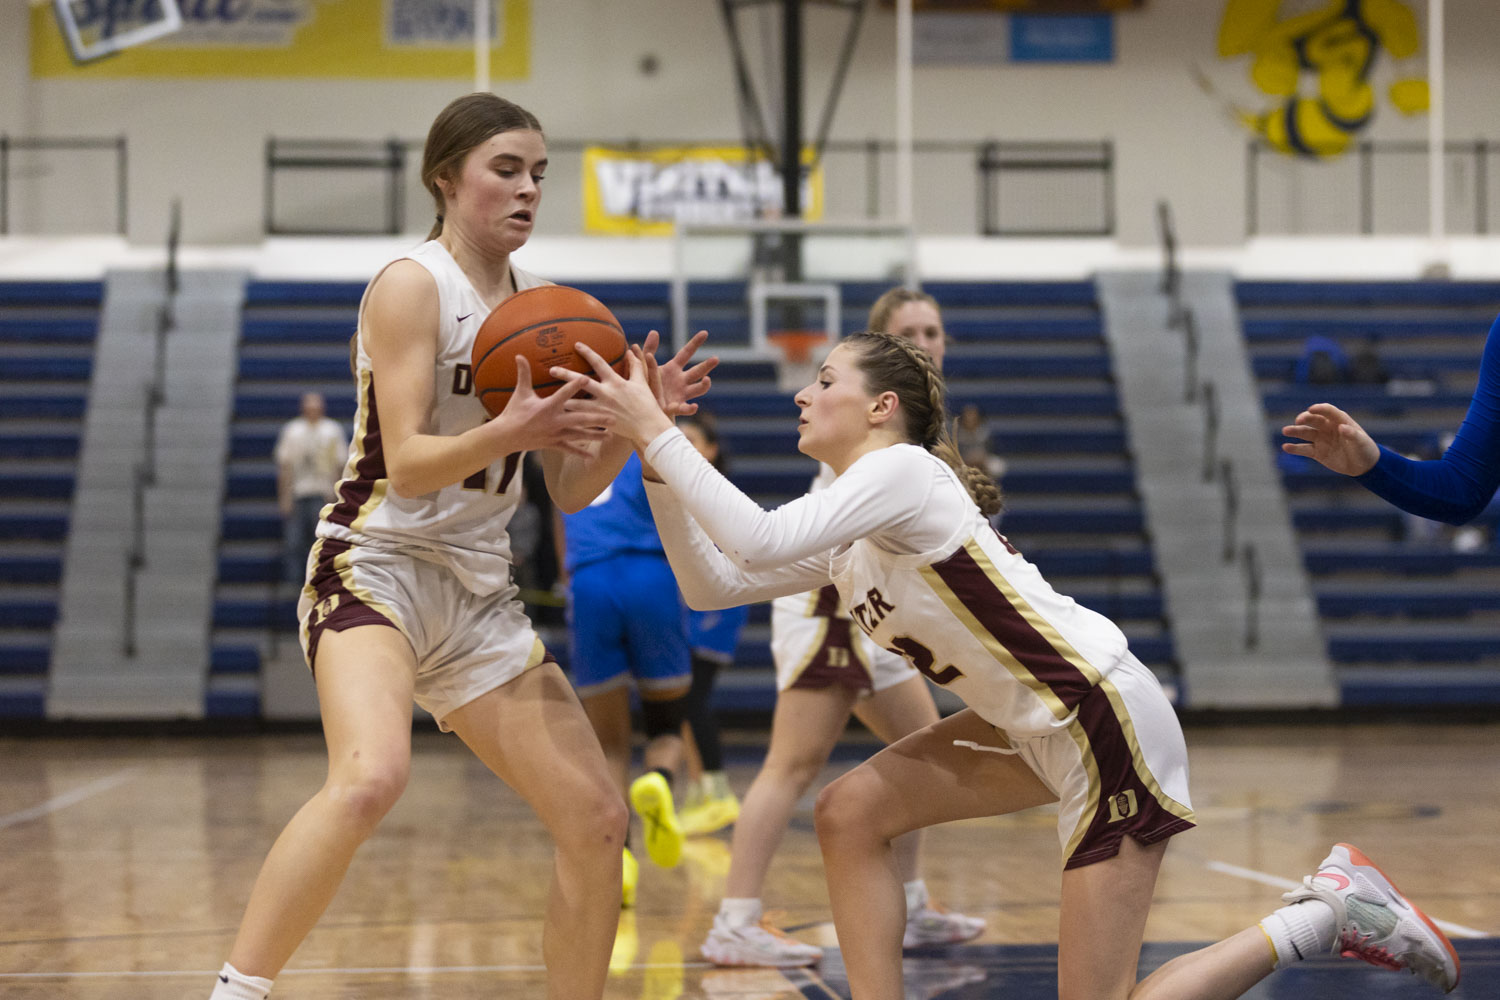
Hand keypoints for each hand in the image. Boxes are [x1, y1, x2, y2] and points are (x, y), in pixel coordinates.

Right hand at [493, 355, 613, 457]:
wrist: (506, 436)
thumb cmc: (514, 412)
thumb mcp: (520, 393)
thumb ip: (523, 374)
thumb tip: (519, 355)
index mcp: (547, 406)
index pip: (564, 394)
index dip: (575, 385)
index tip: (588, 378)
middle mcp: (554, 421)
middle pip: (580, 419)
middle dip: (597, 419)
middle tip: (614, 417)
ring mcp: (555, 434)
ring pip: (579, 435)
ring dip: (595, 436)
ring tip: (611, 435)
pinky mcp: (553, 444)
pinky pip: (569, 449)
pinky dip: (580, 453)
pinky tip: (592, 457)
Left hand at [554, 344, 673, 448]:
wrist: (649, 427)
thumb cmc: (647, 404)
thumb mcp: (642, 382)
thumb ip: (636, 364)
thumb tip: (632, 349)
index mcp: (616, 382)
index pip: (599, 362)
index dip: (587, 352)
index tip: (576, 345)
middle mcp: (606, 393)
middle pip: (582, 381)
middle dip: (566, 374)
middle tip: (551, 369)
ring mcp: (602, 409)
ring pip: (578, 403)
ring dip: (563, 399)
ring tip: (548, 397)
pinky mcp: (601, 422)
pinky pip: (583, 420)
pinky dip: (572, 418)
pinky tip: (561, 417)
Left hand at [639, 329, 716, 416]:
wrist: (644, 408)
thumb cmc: (646, 385)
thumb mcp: (645, 367)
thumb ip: (648, 350)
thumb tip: (654, 331)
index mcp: (674, 368)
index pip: (686, 353)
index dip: (695, 343)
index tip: (705, 333)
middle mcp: (681, 380)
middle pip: (697, 371)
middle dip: (707, 365)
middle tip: (716, 359)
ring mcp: (681, 394)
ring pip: (698, 389)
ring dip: (704, 385)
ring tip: (707, 380)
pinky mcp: (676, 408)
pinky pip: (685, 409)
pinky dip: (690, 409)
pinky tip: (694, 406)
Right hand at [1280, 402, 1380, 475]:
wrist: (1363, 466)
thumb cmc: (1365, 450)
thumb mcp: (1361, 442)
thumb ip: (1352, 434)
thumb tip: (1342, 428)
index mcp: (1340, 421)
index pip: (1328, 411)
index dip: (1319, 409)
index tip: (1311, 409)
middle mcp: (1328, 428)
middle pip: (1313, 420)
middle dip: (1305, 419)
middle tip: (1298, 421)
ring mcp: (1321, 440)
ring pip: (1305, 433)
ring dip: (1295, 431)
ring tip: (1285, 431)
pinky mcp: (1317, 452)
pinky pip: (1304, 449)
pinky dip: (1294, 448)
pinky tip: (1286, 447)